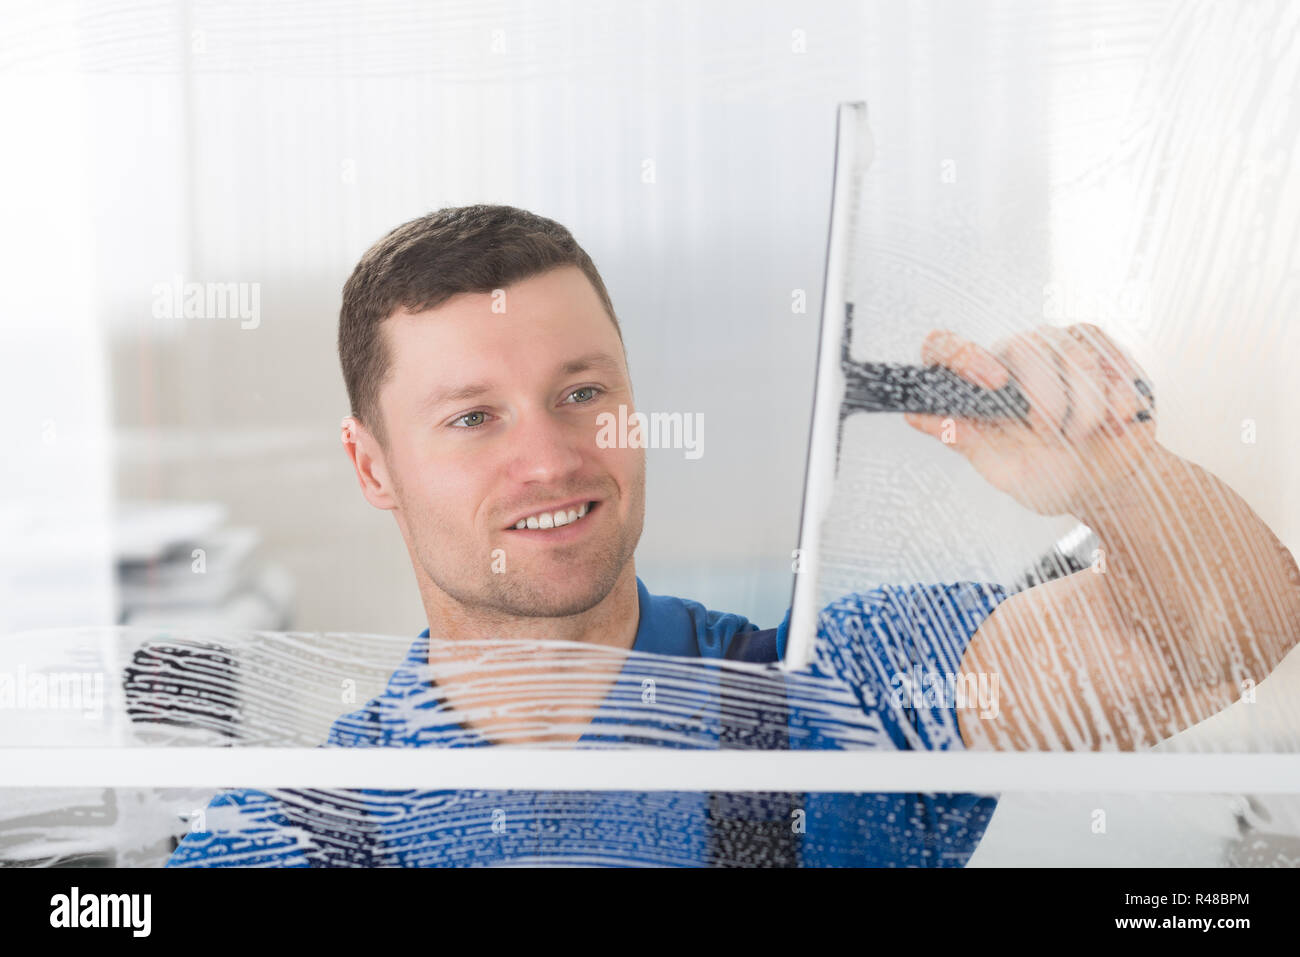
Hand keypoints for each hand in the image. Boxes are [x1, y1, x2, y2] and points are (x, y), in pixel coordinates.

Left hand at [903, 323, 1158, 515]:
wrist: (1107, 482)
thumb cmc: (1049, 476)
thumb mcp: (1003, 469)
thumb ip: (965, 440)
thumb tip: (915, 416)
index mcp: (979, 385)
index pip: (948, 348)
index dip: (963, 355)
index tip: (994, 381)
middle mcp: (1013, 356)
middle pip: (1026, 346)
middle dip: (1049, 399)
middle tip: (1054, 435)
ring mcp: (1057, 346)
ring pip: (1074, 353)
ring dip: (1086, 405)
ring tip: (1083, 434)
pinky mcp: (1098, 347)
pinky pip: (1108, 355)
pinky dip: (1116, 395)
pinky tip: (1116, 421)